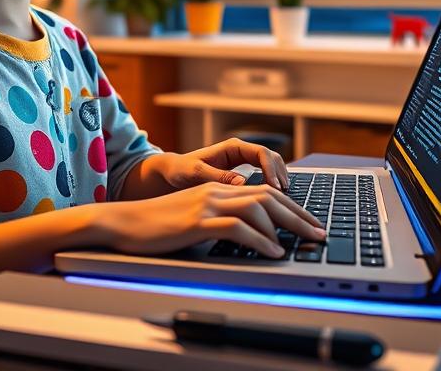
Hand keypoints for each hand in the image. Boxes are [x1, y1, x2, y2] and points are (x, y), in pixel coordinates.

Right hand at [88, 182, 324, 257]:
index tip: (310, 223)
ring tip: (300, 244)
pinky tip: (272, 252)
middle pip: (269, 197)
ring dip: (285, 227)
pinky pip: (238, 227)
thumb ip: (219, 221)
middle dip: (299, 216)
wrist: (121, 223)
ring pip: (258, 208)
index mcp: (217, 189)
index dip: (292, 207)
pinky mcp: (197, 222)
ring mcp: (206, 205)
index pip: (265, 192)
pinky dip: (260, 240)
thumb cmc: (155, 227)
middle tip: (319, 233)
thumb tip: (250, 236)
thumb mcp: (193, 218)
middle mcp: (216, 192)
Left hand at [155, 137, 290, 190]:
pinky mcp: (242, 174)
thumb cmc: (181, 171)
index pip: (261, 153)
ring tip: (283, 199)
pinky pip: (264, 177)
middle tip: (284, 195)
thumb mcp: (196, 174)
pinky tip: (273, 201)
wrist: (172, 174)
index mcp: (232, 148)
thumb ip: (218, 177)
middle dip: (280, 174)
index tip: (274, 188)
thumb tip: (243, 183)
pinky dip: (271, 186)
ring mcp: (243, 163)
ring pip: (271, 167)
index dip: (271, 170)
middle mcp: (240, 152)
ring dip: (279, 180)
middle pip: (272, 158)